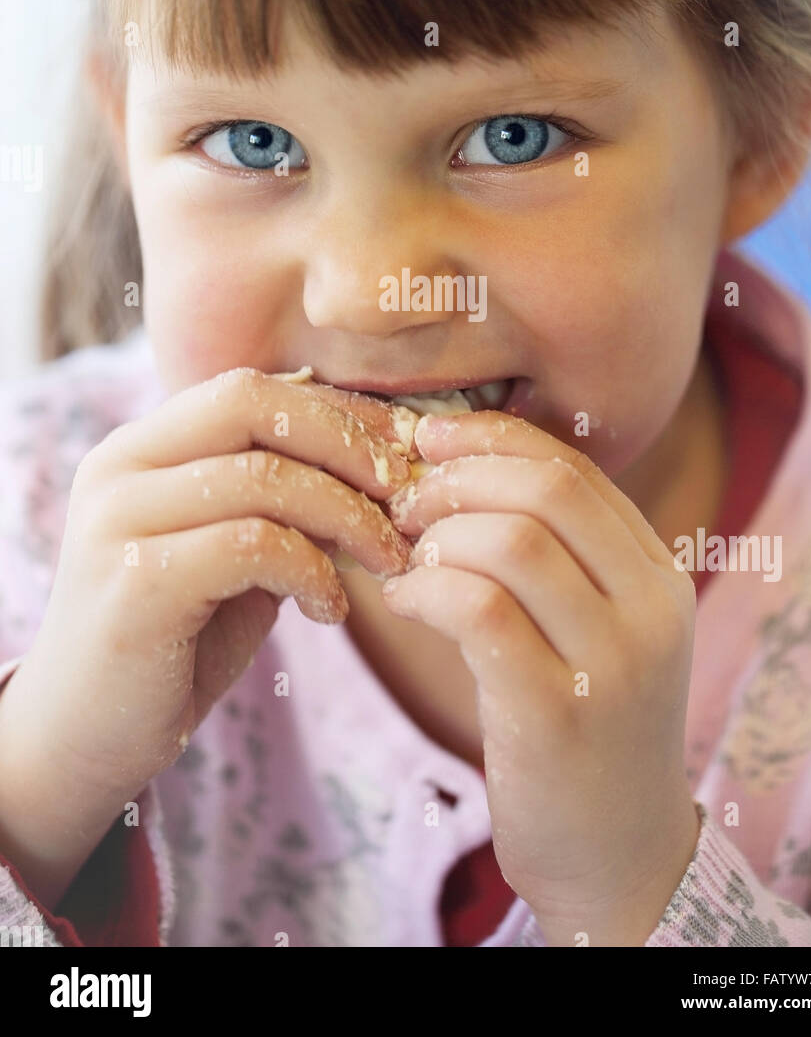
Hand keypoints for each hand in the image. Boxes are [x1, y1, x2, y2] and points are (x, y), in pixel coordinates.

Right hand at [0, 369, 411, 908]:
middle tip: (403, 498)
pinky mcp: (134, 580)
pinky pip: (253, 544)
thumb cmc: (173, 644)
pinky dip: (313, 572)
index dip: (337, 413)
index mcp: (140, 448)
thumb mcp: (235, 556)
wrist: (83, 742)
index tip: (403, 453)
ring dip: (347, 518)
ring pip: (263, 478)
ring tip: (385, 563)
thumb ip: (283, 504)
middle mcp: (119, 468)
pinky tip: (330, 611)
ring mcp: (118, 520)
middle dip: (345, 445)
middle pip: (251, 405)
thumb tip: (381, 465)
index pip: (249, 390)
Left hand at [382, 409, 701, 946]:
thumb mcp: (599, 629)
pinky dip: (424, 589)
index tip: (430, 437)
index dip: (491, 438)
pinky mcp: (555, 716)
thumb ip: (558, 554)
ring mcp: (611, 663)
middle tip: (405, 503)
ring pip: (511, 541)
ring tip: (407, 563)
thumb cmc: (585, 727)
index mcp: (658, 574)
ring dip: (436, 537)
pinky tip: (403, 602)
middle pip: (546, 488)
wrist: (617, 856)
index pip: (573, 466)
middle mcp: (650, 609)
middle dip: (457, 478)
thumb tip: (456, 466)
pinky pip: (478, 610)